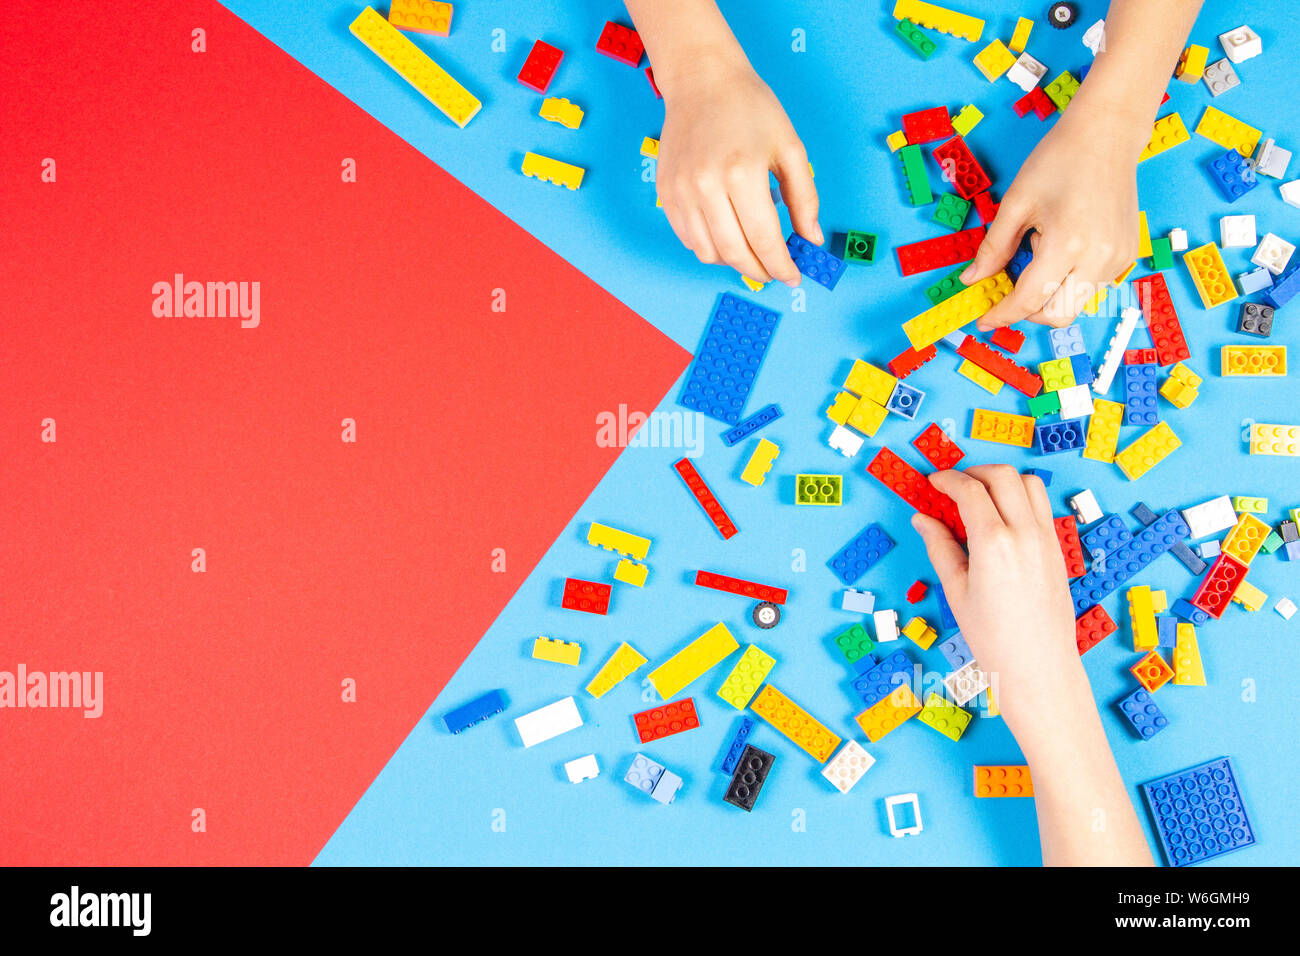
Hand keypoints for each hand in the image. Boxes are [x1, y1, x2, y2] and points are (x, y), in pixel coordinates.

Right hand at [656, 56, 819, 285]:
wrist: (702, 80)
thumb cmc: (749, 108)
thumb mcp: (790, 148)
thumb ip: (805, 198)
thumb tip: (812, 239)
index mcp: (742, 172)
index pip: (763, 238)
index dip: (781, 264)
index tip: (792, 276)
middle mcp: (706, 186)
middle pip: (735, 252)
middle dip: (759, 270)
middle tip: (774, 271)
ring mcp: (681, 192)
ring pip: (708, 252)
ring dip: (734, 261)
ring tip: (752, 251)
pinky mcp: (666, 193)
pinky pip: (689, 238)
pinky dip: (710, 247)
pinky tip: (727, 234)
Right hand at [911, 466, 1092, 750]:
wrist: (1038, 666)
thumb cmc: (993, 637)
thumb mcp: (956, 591)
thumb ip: (939, 546)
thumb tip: (923, 518)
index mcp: (993, 542)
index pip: (969, 490)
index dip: (947, 480)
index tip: (933, 482)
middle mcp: (1024, 533)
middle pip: (1002, 476)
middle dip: (974, 471)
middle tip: (954, 485)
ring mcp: (1046, 539)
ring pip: (1029, 483)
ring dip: (1002, 480)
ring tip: (980, 496)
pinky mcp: (1057, 549)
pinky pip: (1041, 505)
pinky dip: (1021, 497)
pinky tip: (1002, 517)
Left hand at [959, 102, 1142, 330]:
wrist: (1107, 134)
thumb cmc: (1060, 160)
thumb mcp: (1016, 203)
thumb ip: (993, 248)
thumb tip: (972, 280)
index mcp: (1068, 244)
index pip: (1029, 300)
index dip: (1002, 314)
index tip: (984, 319)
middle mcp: (1099, 257)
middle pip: (1057, 316)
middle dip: (1028, 311)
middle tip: (1010, 286)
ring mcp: (1118, 258)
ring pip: (1076, 304)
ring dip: (1050, 293)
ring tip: (1042, 250)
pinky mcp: (1127, 254)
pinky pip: (1093, 286)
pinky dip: (1070, 280)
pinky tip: (1063, 247)